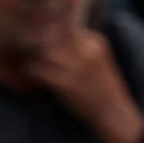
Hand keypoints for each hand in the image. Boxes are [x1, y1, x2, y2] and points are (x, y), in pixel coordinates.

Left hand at [29, 24, 143, 142]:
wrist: (113, 115)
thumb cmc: (102, 89)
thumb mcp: (97, 61)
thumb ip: (80, 47)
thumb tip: (53, 38)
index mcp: (95, 42)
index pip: (65, 27)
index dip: (51, 35)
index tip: (42, 42)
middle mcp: (87, 51)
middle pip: (53, 37)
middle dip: (40, 44)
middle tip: (29, 51)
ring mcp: (78, 68)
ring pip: (44, 53)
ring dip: (35, 58)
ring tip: (31, 64)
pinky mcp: (67, 84)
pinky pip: (39, 70)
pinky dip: (32, 73)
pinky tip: (32, 76)